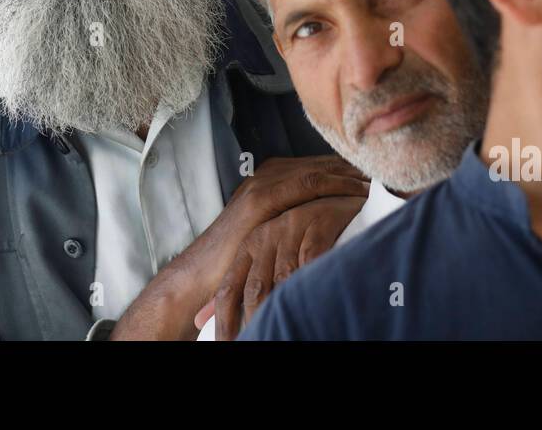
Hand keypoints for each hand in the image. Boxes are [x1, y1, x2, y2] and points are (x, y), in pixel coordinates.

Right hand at [110, 155, 367, 339]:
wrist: (205, 269)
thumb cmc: (244, 254)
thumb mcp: (277, 227)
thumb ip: (301, 214)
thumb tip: (341, 214)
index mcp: (274, 175)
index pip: (323, 164)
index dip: (353, 168)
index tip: (381, 173)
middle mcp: (270, 172)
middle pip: (325, 162)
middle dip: (357, 168)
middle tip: (389, 173)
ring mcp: (264, 183)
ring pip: (320, 170)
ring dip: (352, 175)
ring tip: (381, 182)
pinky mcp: (261, 199)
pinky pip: (308, 185)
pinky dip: (335, 186)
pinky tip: (358, 193)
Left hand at [206, 194, 366, 339]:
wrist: (339, 194)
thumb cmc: (306, 230)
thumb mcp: (268, 256)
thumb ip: (237, 285)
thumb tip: (201, 319)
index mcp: (249, 245)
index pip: (229, 290)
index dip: (225, 323)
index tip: (226, 346)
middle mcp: (265, 236)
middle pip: (255, 290)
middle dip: (255, 322)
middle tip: (259, 342)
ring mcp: (292, 228)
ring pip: (283, 280)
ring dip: (284, 309)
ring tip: (286, 332)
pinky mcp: (319, 223)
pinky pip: (311, 260)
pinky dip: (311, 283)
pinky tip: (312, 301)